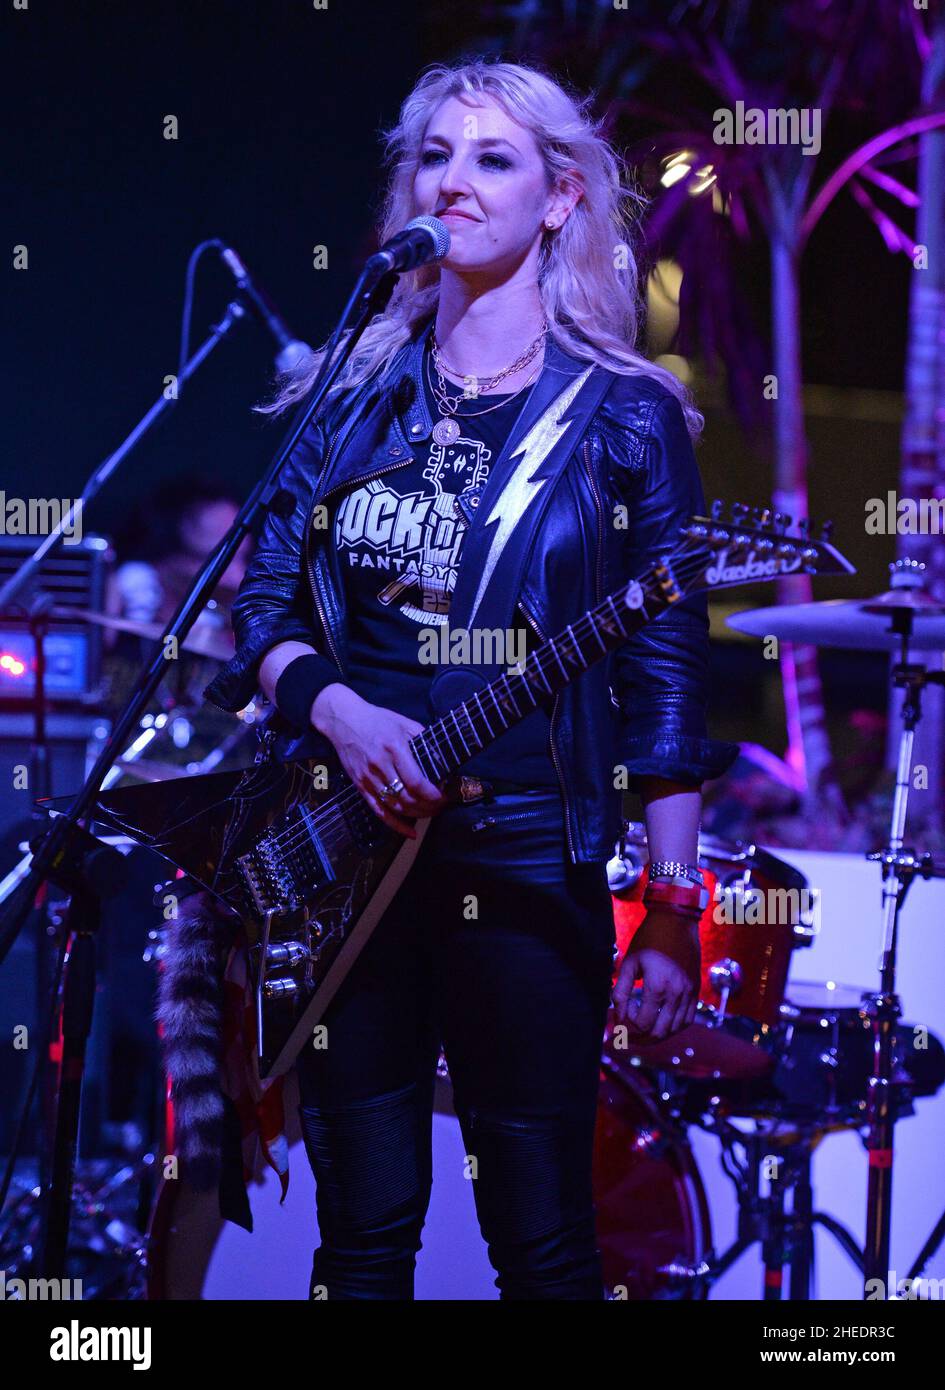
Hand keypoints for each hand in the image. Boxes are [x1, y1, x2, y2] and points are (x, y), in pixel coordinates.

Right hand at [311, 685, 451, 838]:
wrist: (343, 720)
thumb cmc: (376, 719)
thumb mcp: (403, 723)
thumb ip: (422, 739)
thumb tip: (440, 757)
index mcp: (394, 748)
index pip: (415, 781)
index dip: (432, 794)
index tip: (443, 797)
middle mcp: (380, 765)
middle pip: (407, 797)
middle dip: (428, 807)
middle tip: (441, 806)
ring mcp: (368, 777)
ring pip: (395, 806)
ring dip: (416, 815)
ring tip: (430, 813)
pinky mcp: (360, 785)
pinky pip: (378, 811)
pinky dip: (395, 824)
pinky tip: (409, 832)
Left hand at [611, 906, 700, 1040]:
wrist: (677, 922)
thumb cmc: (649, 939)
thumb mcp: (629, 963)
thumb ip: (621, 992)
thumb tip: (617, 1016)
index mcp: (657, 986)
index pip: (642, 1023)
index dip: (627, 1028)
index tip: (617, 1023)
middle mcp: (676, 993)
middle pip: (658, 1032)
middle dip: (640, 1039)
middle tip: (626, 1037)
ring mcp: (689, 994)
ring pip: (674, 1030)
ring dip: (656, 1036)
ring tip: (641, 1034)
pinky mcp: (696, 991)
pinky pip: (687, 1020)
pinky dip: (674, 1028)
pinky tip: (661, 1025)